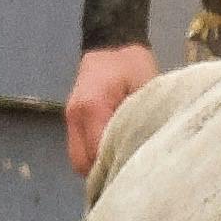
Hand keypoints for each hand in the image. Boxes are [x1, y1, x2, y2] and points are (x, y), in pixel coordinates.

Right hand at [65, 41, 157, 179]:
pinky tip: (114, 156)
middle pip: (82, 163)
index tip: (137, 178)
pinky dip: (94, 157)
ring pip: (78, 160)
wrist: (112, 42)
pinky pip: (79, 149)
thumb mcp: (146, 90)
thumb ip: (143, 120)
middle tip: (130, 176)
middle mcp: (76, 116)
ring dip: (98, 167)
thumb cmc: (133, 65)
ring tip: (123, 168)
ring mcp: (70, 118)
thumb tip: (150, 153)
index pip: (98, 153)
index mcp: (93, 108)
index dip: (116, 169)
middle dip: (104, 173)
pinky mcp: (72, 119)